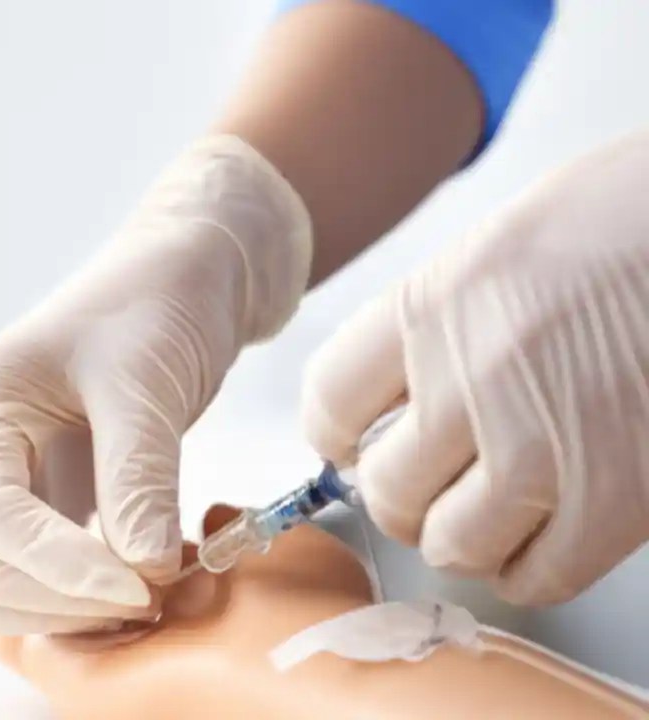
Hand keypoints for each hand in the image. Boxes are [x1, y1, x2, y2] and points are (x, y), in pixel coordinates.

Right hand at [0, 136, 311, 633]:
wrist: (188, 274)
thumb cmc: (159, 300)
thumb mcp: (148, 381)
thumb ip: (138, 477)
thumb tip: (141, 574)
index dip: (58, 567)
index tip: (141, 586)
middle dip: (49, 600)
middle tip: (144, 600)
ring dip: (49, 614)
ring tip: (137, 602)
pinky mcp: (37, 504)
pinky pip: (23, 579)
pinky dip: (70, 602)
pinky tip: (135, 590)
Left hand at [303, 130, 648, 605]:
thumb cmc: (630, 217)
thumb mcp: (506, 245)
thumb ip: (443, 322)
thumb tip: (400, 397)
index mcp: (435, 303)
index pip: (330, 400)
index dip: (337, 435)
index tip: (354, 443)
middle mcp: (474, 374)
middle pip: (386, 488)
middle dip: (403, 497)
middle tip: (432, 485)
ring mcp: (545, 442)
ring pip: (452, 544)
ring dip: (463, 538)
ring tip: (487, 513)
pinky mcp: (618, 497)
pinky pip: (540, 576)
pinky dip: (531, 570)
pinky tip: (542, 539)